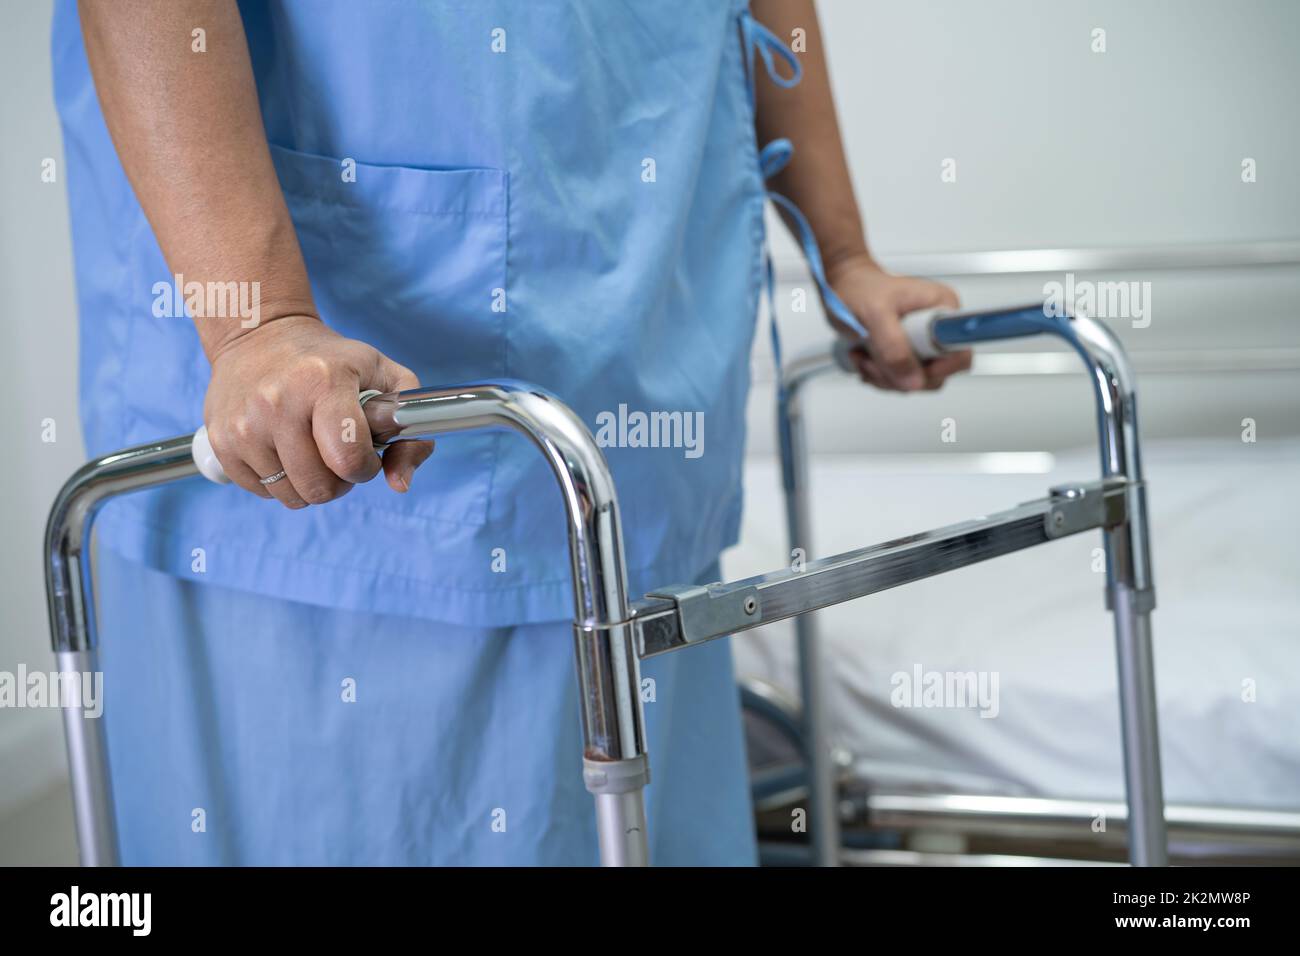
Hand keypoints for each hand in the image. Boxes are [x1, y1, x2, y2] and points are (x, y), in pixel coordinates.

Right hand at [203, 315, 433, 507]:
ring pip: (290, 496)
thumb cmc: (331, 359)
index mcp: (322, 382)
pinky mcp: (221, 440)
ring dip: (310, 485)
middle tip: (338, 455)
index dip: (365, 468)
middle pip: (320, 487)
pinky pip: (260, 491)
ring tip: (312, 451)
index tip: (366, 454)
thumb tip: (400, 484)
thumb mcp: (384, 375)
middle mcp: (277, 402)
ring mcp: (244, 423)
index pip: (347, 458)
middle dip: (340, 481)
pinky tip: (284, 450)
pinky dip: (279, 482)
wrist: (258, 333)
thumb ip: (411, 430)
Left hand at [825, 255, 971, 391]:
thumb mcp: (876, 314)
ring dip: (884, 375)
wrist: (843, 287)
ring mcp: (922, 345)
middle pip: (936, 374)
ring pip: (914, 381)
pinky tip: (865, 358)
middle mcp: (938, 330)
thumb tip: (913, 380)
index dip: (938, 367)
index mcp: (943, 310)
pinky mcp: (906, 356)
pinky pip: (899, 381)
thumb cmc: (860, 288)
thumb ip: (894, 347)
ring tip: (865, 354)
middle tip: (875, 357)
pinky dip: (877, 376)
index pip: (960, 352)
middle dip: (901, 373)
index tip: (911, 363)